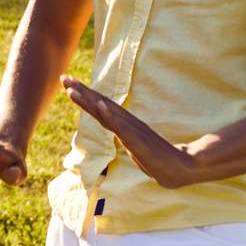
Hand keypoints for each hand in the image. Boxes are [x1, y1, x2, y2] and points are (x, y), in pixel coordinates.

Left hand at [63, 76, 199, 188]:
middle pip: (101, 105)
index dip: (85, 95)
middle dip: (81, 91)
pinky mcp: (138, 140)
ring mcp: (133, 131)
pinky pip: (121, 126)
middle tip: (64, 77)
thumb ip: (128, 140)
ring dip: (89, 100)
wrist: (182, 168)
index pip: (101, 107)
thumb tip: (121, 137)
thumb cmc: (160, 159)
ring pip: (107, 113)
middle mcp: (127, 123)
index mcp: (125, 125)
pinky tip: (99, 106)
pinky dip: (109, 115)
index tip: (69, 83)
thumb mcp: (136, 148)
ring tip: (73, 90)